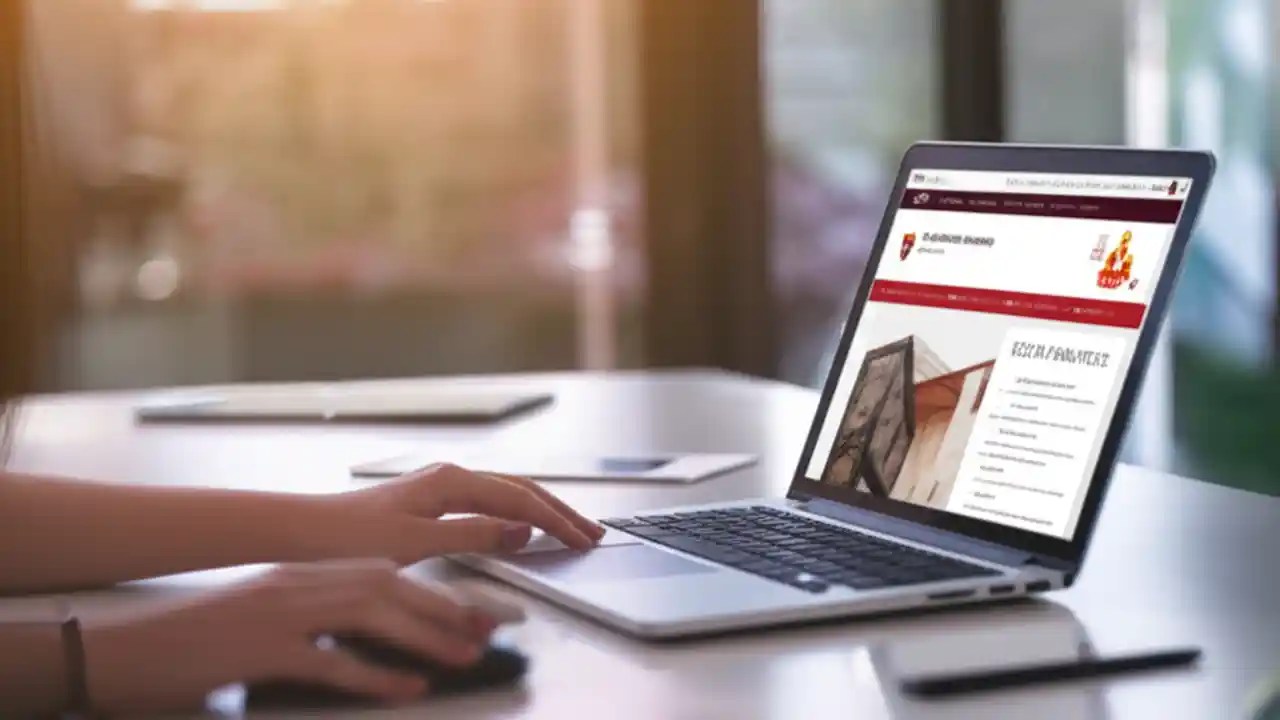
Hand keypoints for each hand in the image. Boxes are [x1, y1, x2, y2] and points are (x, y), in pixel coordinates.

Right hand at [84, 560, 503, 713]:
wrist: (122, 653)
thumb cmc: (190, 648)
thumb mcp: (263, 630)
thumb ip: (313, 631)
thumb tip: (368, 650)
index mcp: (298, 577)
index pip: (381, 574)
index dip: (432, 594)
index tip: (472, 613)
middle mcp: (294, 584)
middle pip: (387, 585)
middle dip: (443, 608)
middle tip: (486, 631)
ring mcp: (276, 613)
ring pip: (370, 612)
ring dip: (424, 635)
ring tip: (464, 656)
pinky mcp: (258, 649)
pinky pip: (330, 661)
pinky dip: (375, 674)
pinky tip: (407, 688)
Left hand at [318, 463, 604, 563]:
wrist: (303, 530)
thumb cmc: (349, 536)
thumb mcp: (417, 542)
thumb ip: (474, 534)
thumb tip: (522, 529)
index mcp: (451, 480)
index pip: (521, 498)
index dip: (556, 521)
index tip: (583, 540)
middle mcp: (450, 476)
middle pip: (521, 488)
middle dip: (559, 511)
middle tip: (592, 532)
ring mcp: (441, 486)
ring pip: (507, 493)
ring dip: (541, 510)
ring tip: (570, 526)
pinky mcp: (432, 500)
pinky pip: (489, 501)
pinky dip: (516, 513)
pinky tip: (523, 525)